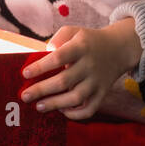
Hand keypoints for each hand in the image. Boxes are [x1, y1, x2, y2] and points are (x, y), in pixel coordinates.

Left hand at [19, 20, 142, 121]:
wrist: (119, 48)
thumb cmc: (88, 40)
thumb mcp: (74, 31)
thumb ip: (57, 40)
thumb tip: (42, 56)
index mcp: (81, 47)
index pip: (58, 57)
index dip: (41, 66)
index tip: (25, 74)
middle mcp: (89, 65)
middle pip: (64, 81)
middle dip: (42, 89)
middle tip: (25, 96)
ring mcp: (97, 81)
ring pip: (76, 98)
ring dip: (55, 104)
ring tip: (39, 106)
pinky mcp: (102, 93)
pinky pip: (90, 109)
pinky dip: (75, 114)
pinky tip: (62, 111)